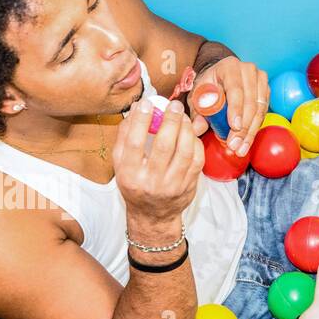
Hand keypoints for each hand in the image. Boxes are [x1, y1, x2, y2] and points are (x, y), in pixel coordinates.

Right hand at [115, 98, 204, 232]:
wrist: (152, 214)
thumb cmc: (135, 183)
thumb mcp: (121, 163)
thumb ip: (125, 135)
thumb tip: (138, 107)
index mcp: (129, 174)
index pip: (134, 143)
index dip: (141, 120)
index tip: (148, 103)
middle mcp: (151, 181)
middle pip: (164, 146)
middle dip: (171, 121)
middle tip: (174, 105)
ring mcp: (172, 186)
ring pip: (185, 152)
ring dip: (186, 129)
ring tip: (183, 116)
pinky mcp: (189, 187)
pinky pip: (197, 160)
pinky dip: (196, 143)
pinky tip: (190, 134)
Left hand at [189, 56, 269, 157]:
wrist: (219, 78)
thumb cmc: (208, 86)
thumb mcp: (197, 96)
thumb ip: (197, 111)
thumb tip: (197, 128)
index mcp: (229, 67)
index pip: (235, 88)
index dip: (236, 109)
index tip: (234, 127)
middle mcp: (248, 70)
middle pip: (250, 101)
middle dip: (243, 127)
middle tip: (235, 145)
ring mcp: (260, 80)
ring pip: (259, 109)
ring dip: (250, 132)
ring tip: (241, 148)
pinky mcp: (266, 91)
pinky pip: (263, 112)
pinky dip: (255, 128)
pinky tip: (247, 141)